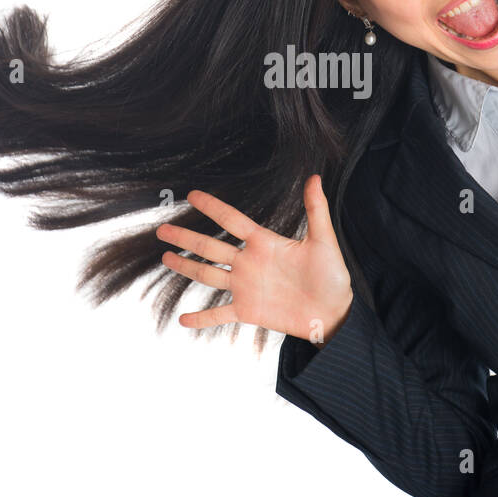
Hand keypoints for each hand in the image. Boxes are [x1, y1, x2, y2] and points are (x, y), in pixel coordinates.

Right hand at [156, 174, 354, 345]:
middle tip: (162, 229)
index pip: (232, 220)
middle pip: (210, 247)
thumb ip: (316, 209)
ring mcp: (246, 287)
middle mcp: (249, 262)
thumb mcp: (324, 240)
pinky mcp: (248, 310)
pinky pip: (219, 315)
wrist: (335, 312)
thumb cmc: (332, 276)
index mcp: (264, 242)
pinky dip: (201, 318)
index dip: (212, 207)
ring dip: (187, 267)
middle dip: (186, 238)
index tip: (191, 194)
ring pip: (208, 275)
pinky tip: (182, 319)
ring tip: (165, 257)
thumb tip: (315, 177)